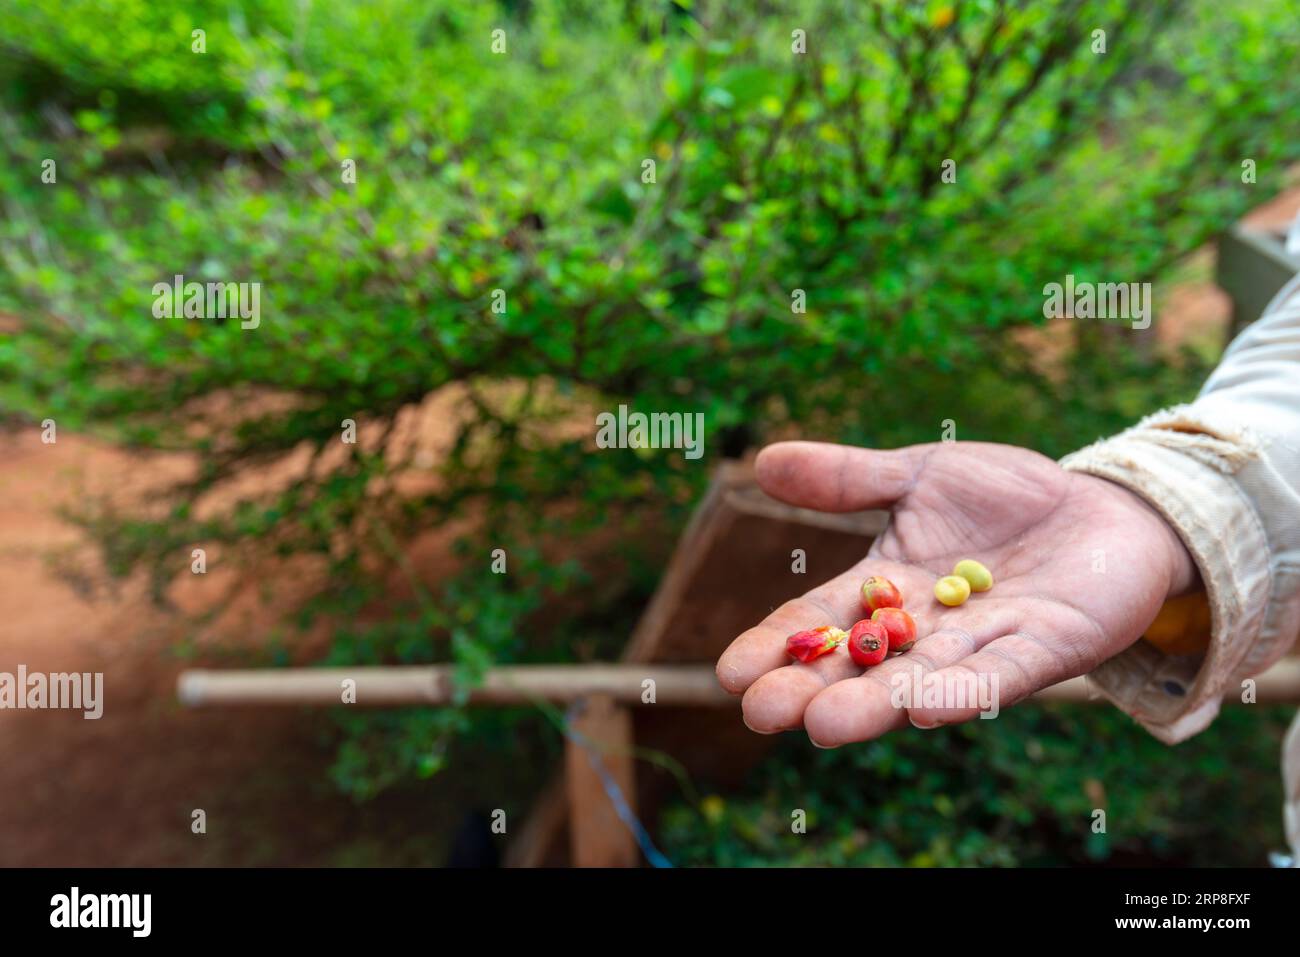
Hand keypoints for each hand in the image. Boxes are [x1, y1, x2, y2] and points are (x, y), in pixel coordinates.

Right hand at [715, 440, 1198, 744]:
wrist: (1105, 505)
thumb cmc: (1005, 496)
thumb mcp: (919, 474)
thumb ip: (848, 477)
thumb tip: (761, 460)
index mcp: (886, 588)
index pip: (820, 622)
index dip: (776, 644)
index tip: (730, 671)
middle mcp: (927, 630)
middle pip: (860, 666)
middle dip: (812, 689)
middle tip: (761, 713)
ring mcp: (985, 644)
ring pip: (922, 679)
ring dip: (876, 704)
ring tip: (825, 725)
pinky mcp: (1048, 648)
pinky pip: (1004, 675)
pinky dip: (967, 693)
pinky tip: (928, 709)